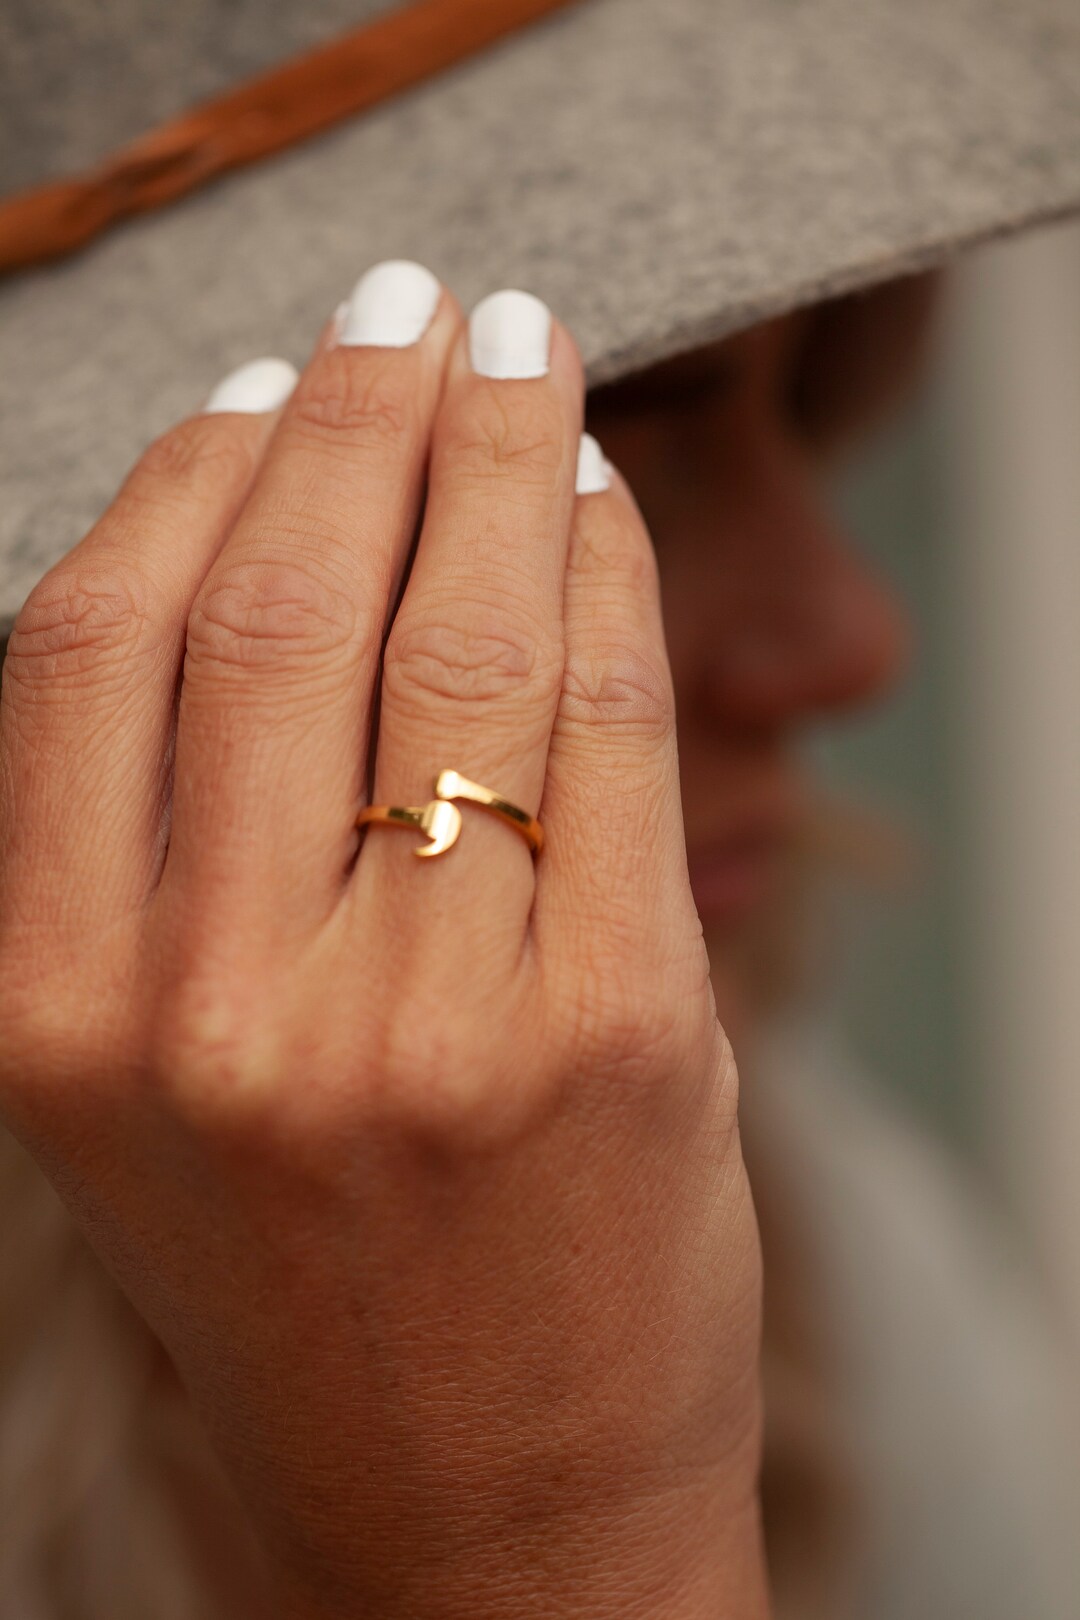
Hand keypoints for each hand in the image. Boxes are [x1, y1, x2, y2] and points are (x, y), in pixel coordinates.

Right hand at [0, 267, 765, 1617]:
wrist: (483, 1518)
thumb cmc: (322, 1293)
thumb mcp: (161, 1084)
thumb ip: (164, 844)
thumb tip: (249, 559)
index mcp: (59, 1015)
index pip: (96, 644)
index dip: (187, 469)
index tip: (259, 376)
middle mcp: (217, 1009)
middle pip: (278, 604)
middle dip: (356, 411)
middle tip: (406, 304)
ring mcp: (421, 1019)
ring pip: (455, 635)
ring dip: (491, 449)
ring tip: (513, 353)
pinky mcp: (612, 1027)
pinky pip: (605, 724)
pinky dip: (605, 574)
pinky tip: (591, 496)